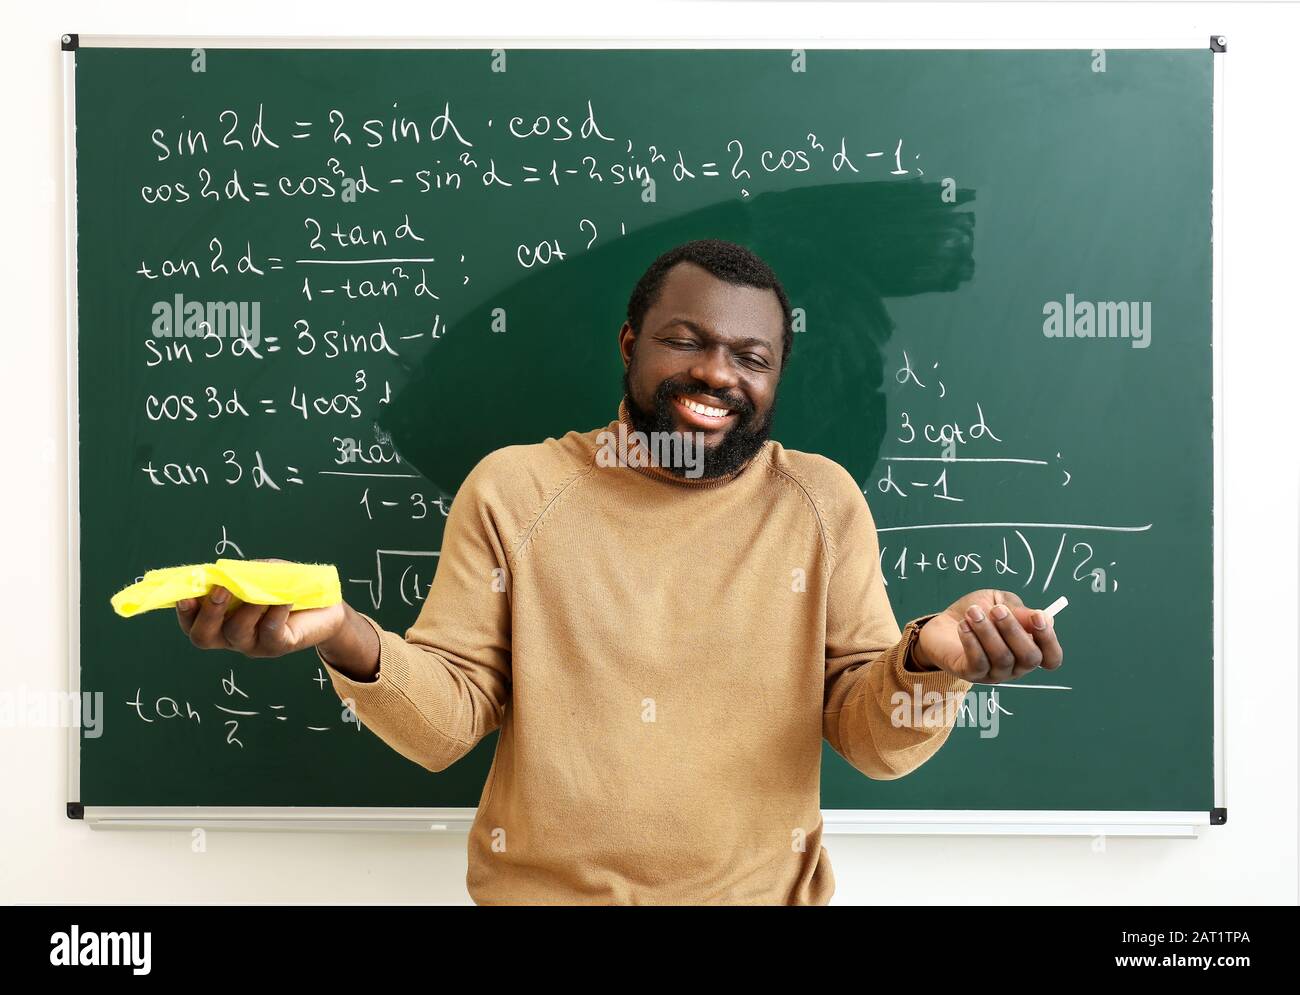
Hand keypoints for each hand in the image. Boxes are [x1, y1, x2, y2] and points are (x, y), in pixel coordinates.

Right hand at [175, 557, 346, 658]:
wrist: (326, 607)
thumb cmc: (287, 587)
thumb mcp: (263, 574)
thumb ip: (243, 573)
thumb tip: (226, 572)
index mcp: (220, 619)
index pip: (191, 623)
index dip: (184, 612)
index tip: (185, 595)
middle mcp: (232, 636)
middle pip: (204, 636)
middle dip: (207, 614)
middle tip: (220, 591)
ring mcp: (254, 644)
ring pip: (236, 632)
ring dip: (245, 609)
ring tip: (260, 593)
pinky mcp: (279, 646)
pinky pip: (270, 631)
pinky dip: (275, 612)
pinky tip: (285, 599)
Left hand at [913, 589, 1062, 683]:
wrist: (941, 623)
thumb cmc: (977, 611)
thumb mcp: (1000, 601)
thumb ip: (1020, 610)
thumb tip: (1045, 617)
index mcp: (1028, 648)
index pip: (1051, 657)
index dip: (1050, 640)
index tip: (1038, 617)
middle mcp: (1016, 666)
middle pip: (1030, 658)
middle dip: (1015, 631)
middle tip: (997, 610)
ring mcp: (995, 674)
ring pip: (1003, 658)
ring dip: (988, 632)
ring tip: (973, 612)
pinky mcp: (972, 675)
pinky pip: (979, 662)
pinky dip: (972, 641)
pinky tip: (963, 625)